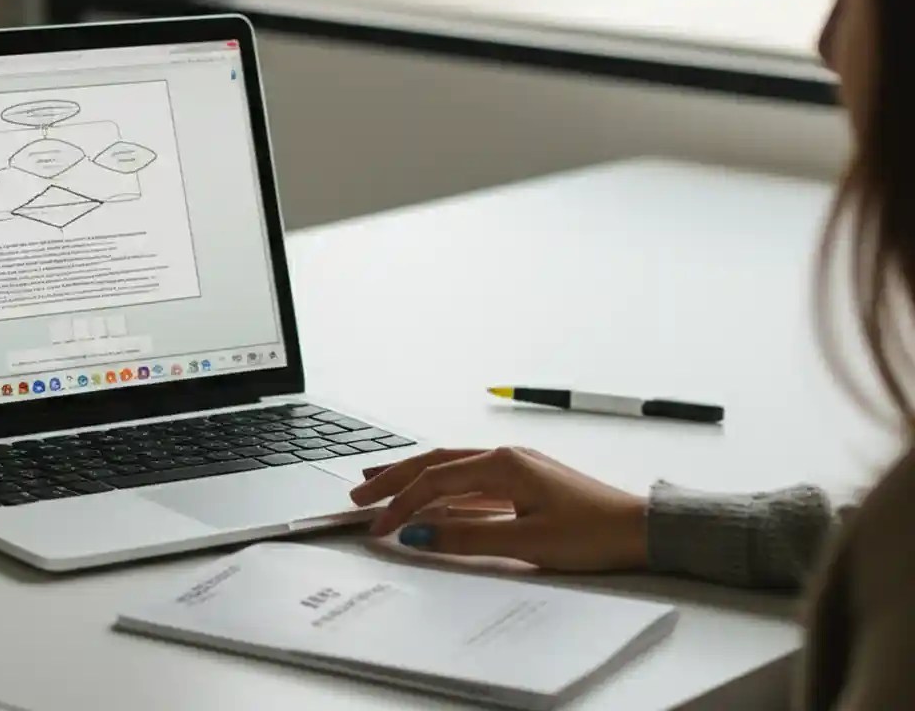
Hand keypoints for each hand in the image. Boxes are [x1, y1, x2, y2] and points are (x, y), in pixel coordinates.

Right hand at [349, 447, 648, 571]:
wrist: (642, 529)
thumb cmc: (593, 534)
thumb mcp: (526, 543)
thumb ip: (468, 537)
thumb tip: (419, 535)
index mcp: (503, 464)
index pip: (434, 481)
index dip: (401, 505)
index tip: (378, 529)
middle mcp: (506, 457)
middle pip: (435, 463)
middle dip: (393, 478)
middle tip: (358, 495)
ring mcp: (517, 467)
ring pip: (451, 467)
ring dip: (414, 477)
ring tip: (380, 484)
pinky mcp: (526, 481)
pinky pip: (471, 479)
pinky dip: (442, 487)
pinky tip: (431, 497)